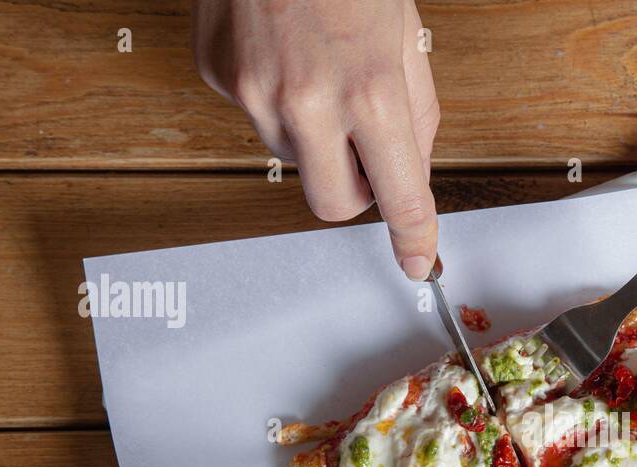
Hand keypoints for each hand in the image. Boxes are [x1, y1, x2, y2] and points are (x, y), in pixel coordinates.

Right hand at [192, 0, 439, 279]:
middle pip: (333, 205)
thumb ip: (416, 114)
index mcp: (370, 93)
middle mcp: (307, 103)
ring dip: (314, 136)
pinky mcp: (217, 76)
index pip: (400, 197)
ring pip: (292, 159)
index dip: (414, 237)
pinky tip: (282, 50)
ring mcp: (252, 92)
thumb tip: (413, 171)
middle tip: (364, 148)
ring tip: (319, 68)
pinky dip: (275, 97)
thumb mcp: (407, 36)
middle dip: (355, 189)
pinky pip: (255, 116)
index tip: (419, 261)